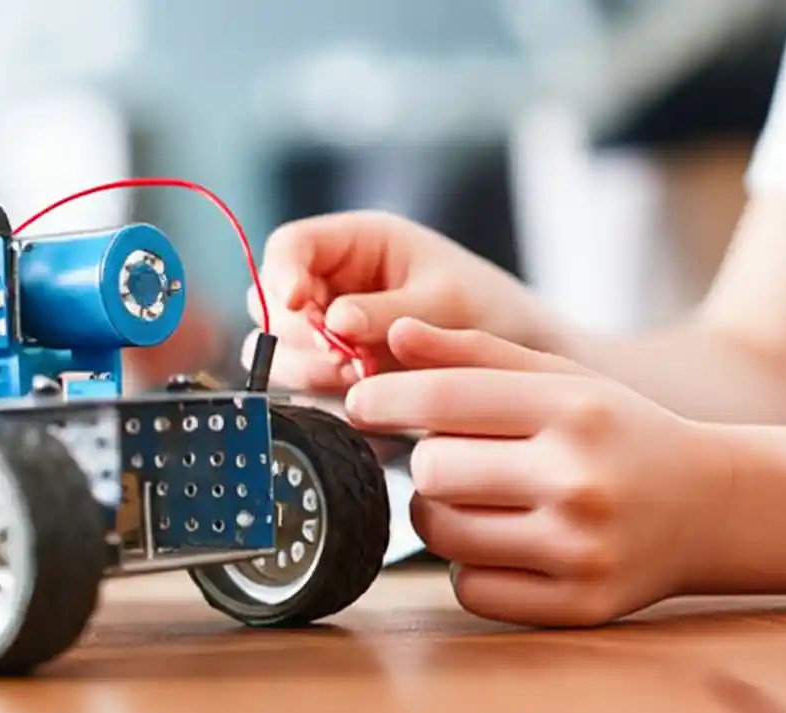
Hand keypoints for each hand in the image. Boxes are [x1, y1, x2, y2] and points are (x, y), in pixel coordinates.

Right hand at [243, 211, 562, 393]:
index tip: (296, 304)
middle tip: (342, 358)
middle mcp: (332, 282)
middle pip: (271, 301)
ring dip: (307, 366)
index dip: (282, 274)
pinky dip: (320, 392)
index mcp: (357, 243)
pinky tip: (358, 396)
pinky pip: (302, 380)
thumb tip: (334, 320)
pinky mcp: (332, 369)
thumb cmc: (488, 311)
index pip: (290, 247)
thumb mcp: (444, 303)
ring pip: (278, 346)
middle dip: (297, 333)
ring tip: (358, 377)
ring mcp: (326, 328)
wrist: (515, 363)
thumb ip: (387, 311)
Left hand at [344, 318, 732, 626]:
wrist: (709, 506)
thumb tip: (396, 335)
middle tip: (451, 455)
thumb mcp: (560, 376)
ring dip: (440, 513)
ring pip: (442, 533)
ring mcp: (579, 550)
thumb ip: (474, 353)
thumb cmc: (617, 430)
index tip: (358, 403)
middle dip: (428, 460)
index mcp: (573, 410)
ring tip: (475, 497)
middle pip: (432, 470)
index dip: (384, 399)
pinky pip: (469, 587)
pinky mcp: (576, 606)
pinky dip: (470, 564)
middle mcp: (579, 479)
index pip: (445, 399)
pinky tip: (502, 540)